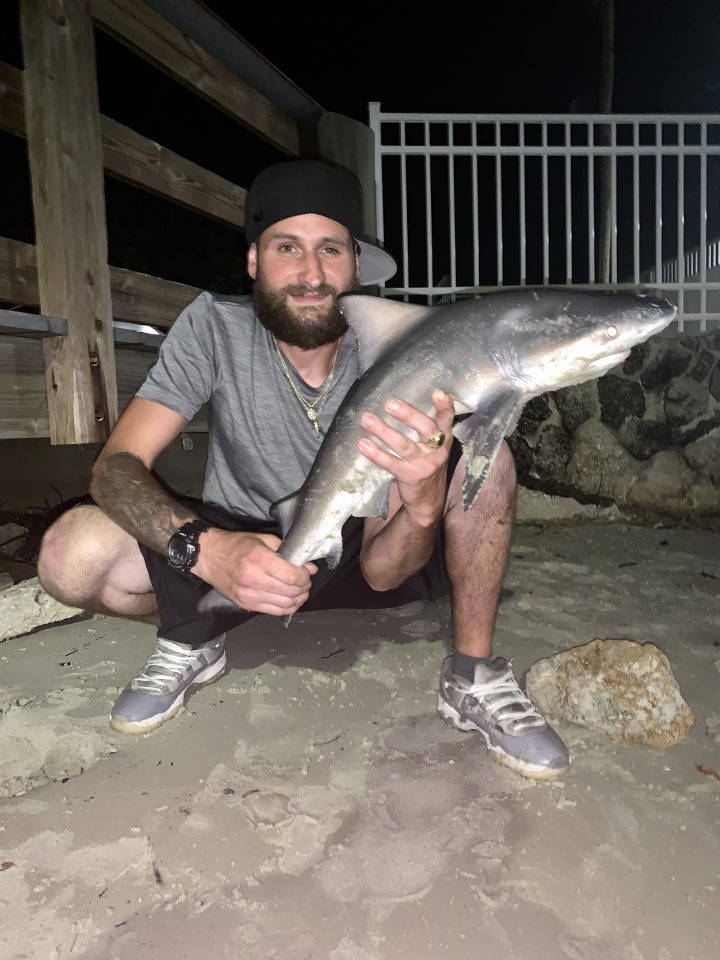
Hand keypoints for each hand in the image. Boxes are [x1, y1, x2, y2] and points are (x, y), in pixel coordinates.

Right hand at [194, 528, 316, 616]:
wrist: (209, 557)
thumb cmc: (236, 545)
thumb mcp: (262, 539)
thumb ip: (287, 551)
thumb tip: (308, 567)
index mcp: (259, 560)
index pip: (292, 576)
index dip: (305, 576)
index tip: (308, 572)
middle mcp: (253, 580)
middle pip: (291, 592)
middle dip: (304, 587)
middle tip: (306, 581)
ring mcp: (248, 595)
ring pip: (285, 605)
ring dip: (299, 599)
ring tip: (301, 591)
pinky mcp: (245, 604)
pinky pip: (274, 612)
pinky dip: (288, 608)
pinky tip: (291, 601)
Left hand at [357, 388, 454, 526]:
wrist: (428, 499)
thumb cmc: (427, 462)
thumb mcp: (434, 444)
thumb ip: (425, 425)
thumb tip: (398, 400)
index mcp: (444, 438)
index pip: (447, 420)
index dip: (445, 407)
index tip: (438, 393)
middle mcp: (437, 450)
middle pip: (426, 429)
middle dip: (408, 415)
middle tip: (389, 403)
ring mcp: (424, 465)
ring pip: (404, 445)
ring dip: (384, 431)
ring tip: (367, 419)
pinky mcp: (410, 477)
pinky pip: (391, 463)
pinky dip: (376, 454)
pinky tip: (362, 444)